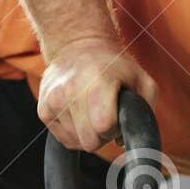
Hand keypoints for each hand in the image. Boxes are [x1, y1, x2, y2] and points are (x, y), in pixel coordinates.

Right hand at [37, 36, 157, 152]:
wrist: (78, 46)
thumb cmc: (114, 66)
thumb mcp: (141, 79)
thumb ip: (146, 109)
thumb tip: (126, 139)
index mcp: (98, 82)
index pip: (104, 126)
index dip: (115, 128)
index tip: (116, 116)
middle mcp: (71, 90)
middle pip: (90, 141)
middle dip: (102, 136)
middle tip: (105, 117)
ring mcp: (54, 100)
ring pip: (76, 143)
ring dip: (88, 134)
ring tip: (92, 112)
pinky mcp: (43, 109)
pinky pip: (64, 139)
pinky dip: (75, 133)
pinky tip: (80, 115)